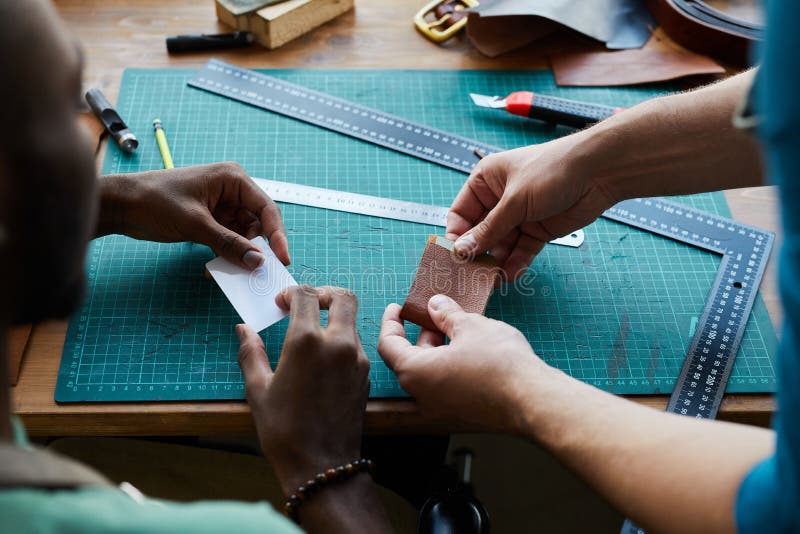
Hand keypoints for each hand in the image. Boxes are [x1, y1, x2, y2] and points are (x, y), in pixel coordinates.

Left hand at [98, 162, 289, 268]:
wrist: (120, 205)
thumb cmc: (154, 201)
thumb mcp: (195, 224)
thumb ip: (229, 243)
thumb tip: (257, 261)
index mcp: (232, 179)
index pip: (266, 208)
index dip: (277, 235)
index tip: (282, 259)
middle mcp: (232, 190)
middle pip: (258, 224)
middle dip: (257, 248)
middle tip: (258, 273)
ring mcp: (221, 206)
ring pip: (244, 235)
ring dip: (240, 255)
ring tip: (233, 273)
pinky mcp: (211, 220)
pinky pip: (229, 240)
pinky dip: (226, 254)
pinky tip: (216, 269)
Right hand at [236, 285, 370, 493]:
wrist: (321, 465)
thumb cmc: (283, 429)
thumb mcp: (258, 389)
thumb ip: (251, 352)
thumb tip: (243, 329)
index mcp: (307, 342)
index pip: (307, 295)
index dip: (292, 293)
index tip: (281, 304)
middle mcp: (338, 343)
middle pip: (343, 297)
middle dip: (324, 294)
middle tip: (306, 306)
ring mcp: (356, 358)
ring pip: (352, 320)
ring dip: (334, 318)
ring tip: (311, 335)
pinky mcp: (365, 374)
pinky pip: (356, 344)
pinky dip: (341, 340)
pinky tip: (323, 359)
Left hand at [378, 295, 547, 432]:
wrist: (532, 400)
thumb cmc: (499, 363)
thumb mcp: (470, 326)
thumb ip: (446, 314)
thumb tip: (436, 306)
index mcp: (415, 373)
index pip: (388, 345)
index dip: (391, 322)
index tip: (397, 308)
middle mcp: (423, 396)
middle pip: (410, 360)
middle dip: (421, 334)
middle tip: (436, 314)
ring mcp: (442, 411)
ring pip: (431, 374)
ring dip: (439, 350)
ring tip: (458, 329)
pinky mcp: (462, 416)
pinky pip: (447, 388)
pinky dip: (451, 367)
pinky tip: (472, 351)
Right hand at [447, 135, 616, 278]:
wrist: (598, 173)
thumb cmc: (553, 170)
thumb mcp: (515, 201)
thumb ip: (489, 229)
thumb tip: (463, 250)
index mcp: (486, 181)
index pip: (460, 213)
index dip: (456, 235)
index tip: (454, 257)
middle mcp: (499, 199)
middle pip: (479, 233)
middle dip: (477, 253)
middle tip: (471, 274)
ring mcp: (519, 216)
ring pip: (500, 245)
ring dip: (496, 262)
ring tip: (492, 279)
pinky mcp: (537, 230)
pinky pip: (520, 251)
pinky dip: (515, 263)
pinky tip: (510, 275)